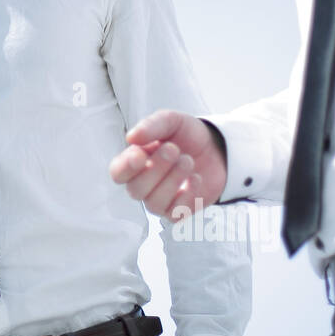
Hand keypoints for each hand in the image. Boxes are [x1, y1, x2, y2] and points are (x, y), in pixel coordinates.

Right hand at [109, 110, 227, 218]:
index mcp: (134, 161)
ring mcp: (160, 200)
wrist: (216, 148)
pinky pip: (175, 214)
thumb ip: (151, 126)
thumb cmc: (186, 135)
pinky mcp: (178, 211)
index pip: (118, 173)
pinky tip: (196, 178)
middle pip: (135, 190)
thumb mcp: (171, 121)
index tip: (141, 154)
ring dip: (172, 181)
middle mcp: (143, 184)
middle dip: (156, 170)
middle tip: (174, 149)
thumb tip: (131, 137)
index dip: (126, 167)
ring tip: (188, 161)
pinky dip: (188, 196)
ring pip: (154, 204)